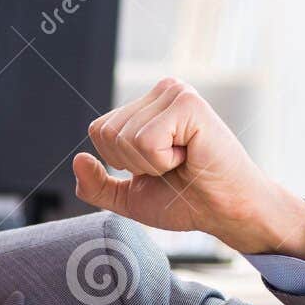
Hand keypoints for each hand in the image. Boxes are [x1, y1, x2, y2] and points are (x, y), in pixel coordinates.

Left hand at [73, 78, 304, 260]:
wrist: (227, 213)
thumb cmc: (188, 202)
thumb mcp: (132, 197)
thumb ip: (99, 185)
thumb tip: (76, 160)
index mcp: (148, 105)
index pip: (99, 131)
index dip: (121, 163)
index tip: (161, 167)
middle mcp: (162, 90)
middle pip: (107, 133)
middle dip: (135, 164)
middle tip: (174, 166)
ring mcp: (176, 93)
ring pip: (125, 138)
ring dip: (153, 164)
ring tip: (185, 161)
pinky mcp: (188, 103)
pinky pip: (146, 140)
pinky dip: (164, 160)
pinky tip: (191, 156)